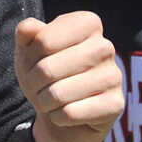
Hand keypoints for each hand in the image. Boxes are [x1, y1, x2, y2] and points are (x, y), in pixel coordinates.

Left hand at [14, 11, 122, 141]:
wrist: (62, 111)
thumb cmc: (47, 74)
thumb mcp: (30, 50)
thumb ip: (26, 32)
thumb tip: (27, 28)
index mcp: (87, 24)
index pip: (43, 41)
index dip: (29, 57)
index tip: (34, 62)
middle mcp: (105, 46)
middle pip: (47, 69)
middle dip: (33, 82)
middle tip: (38, 86)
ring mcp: (113, 76)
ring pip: (58, 94)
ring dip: (44, 102)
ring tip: (50, 100)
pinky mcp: (115, 104)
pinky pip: (70, 114)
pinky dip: (58, 117)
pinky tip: (65, 113)